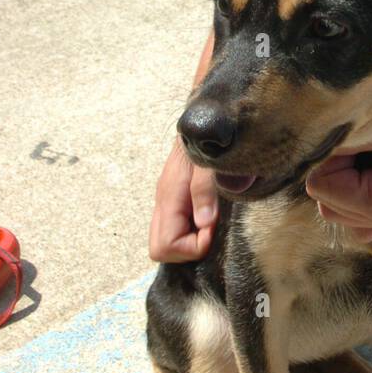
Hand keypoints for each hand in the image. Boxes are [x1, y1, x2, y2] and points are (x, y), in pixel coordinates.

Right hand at [149, 139, 218, 261]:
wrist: (201, 123)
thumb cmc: (207, 142)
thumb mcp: (210, 163)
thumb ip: (205, 191)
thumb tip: (204, 223)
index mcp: (169, 197)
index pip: (166, 245)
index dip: (193, 246)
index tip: (212, 227)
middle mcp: (162, 204)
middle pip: (159, 249)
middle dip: (187, 249)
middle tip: (209, 229)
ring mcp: (165, 203)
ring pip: (163, 242)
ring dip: (188, 241)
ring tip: (208, 221)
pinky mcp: (172, 202)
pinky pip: (172, 230)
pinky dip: (188, 233)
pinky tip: (204, 216)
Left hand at [305, 84, 371, 244]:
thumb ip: (356, 139)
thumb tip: (313, 142)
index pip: (320, 185)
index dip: (331, 153)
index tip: (360, 130)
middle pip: (324, 200)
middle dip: (335, 166)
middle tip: (369, 137)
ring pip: (336, 206)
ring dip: (344, 176)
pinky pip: (355, 210)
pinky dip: (355, 187)